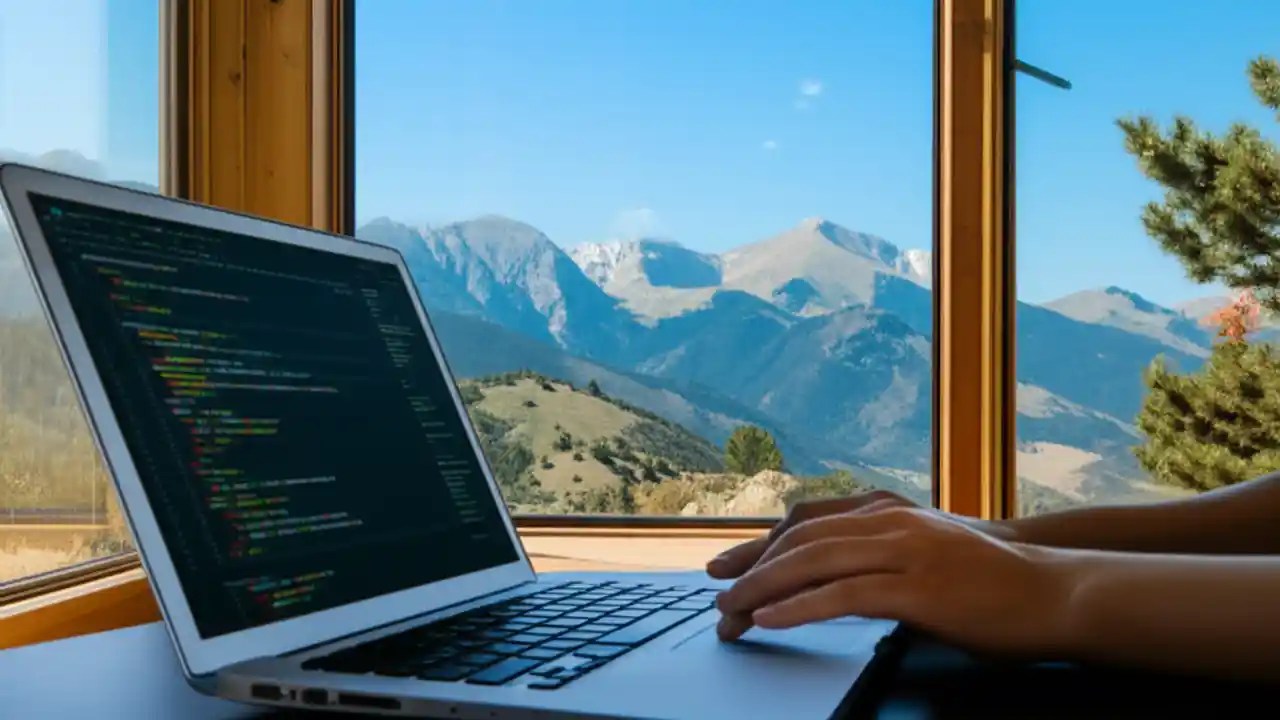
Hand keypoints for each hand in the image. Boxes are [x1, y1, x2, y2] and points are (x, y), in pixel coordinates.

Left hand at [713, 507, 1072, 657]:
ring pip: (813, 563)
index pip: (806, 523)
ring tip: (729, 612)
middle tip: (715, 593)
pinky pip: (843, 594)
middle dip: (751, 568)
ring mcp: (903, 552)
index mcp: (888, 512)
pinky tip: (770, 620)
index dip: (761, 545)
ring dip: (762, 589)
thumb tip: (836, 573)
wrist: (1053, 590)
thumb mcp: (928, 550)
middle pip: (799, 540)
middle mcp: (889, 523)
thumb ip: (882, 552)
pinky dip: (799, 607)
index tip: (728, 567)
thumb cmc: (989, 579)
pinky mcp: (917, 588)